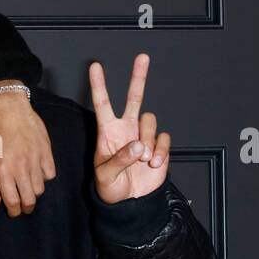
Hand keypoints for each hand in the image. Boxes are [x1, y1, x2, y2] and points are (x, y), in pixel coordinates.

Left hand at [0, 83, 55, 215]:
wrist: (9, 106)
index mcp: (4, 170)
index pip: (13, 202)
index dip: (14, 211)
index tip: (13, 212)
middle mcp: (21, 167)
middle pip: (29, 200)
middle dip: (25, 207)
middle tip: (22, 205)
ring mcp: (36, 159)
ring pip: (40, 189)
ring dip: (33, 192)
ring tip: (28, 188)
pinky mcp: (47, 151)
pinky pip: (50, 174)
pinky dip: (45, 177)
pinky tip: (37, 172)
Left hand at [88, 53, 169, 202]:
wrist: (130, 202)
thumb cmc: (110, 187)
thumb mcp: (106, 176)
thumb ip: (120, 159)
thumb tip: (138, 145)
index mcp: (108, 132)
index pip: (103, 104)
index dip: (99, 85)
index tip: (95, 66)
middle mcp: (126, 129)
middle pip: (134, 97)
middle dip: (138, 77)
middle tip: (142, 57)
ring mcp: (143, 135)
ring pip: (150, 120)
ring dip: (148, 140)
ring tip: (143, 160)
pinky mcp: (158, 145)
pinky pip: (163, 138)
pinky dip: (160, 150)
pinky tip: (153, 164)